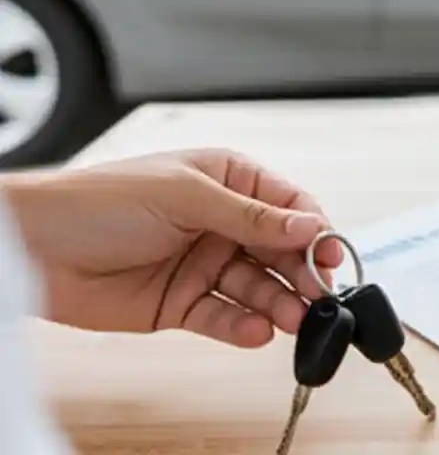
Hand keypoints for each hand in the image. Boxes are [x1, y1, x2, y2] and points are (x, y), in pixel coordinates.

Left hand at [4, 149, 342, 347]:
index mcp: (227, 180)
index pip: (289, 205)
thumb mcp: (185, 196)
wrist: (34, 248)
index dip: (314, 230)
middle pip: (280, 251)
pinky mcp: (182, 303)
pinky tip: (256, 330)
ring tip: (292, 319)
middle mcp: (222, 222)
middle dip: (303, 273)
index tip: (332, 254)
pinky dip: (243, 325)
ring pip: (258, 287)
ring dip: (279, 303)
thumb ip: (251, 216)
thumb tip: (309, 225)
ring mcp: (204, 263)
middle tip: (319, 296)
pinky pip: (224, 317)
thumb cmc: (99, 201)